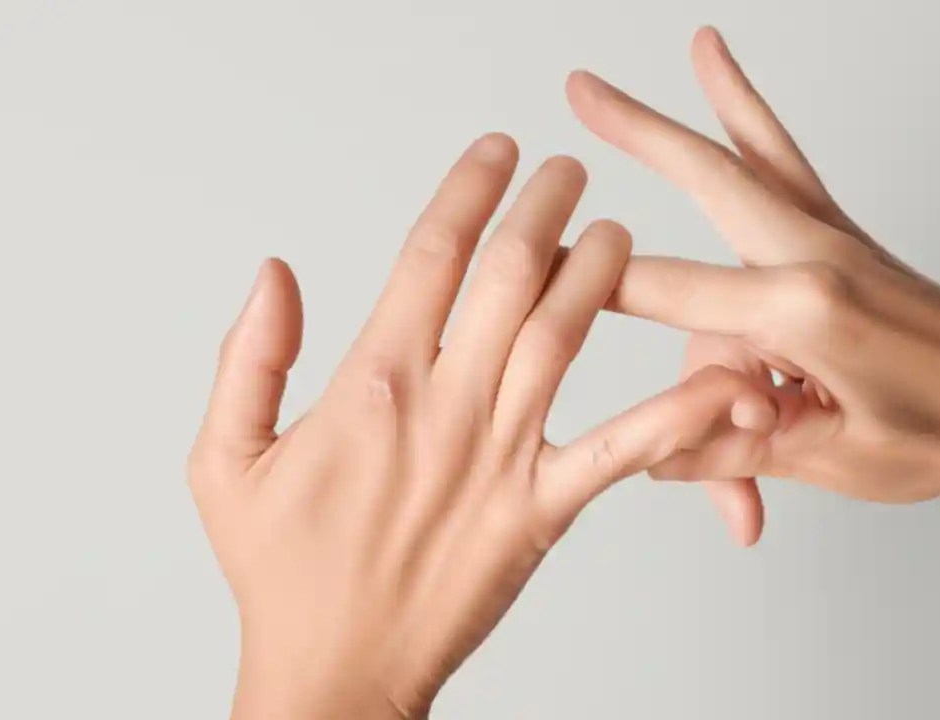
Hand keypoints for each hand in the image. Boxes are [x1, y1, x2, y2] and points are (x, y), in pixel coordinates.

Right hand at [187, 135, 760, 717]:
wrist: (336, 670)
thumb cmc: (281, 570)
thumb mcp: (222, 459)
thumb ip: (247, 358)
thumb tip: (277, 273)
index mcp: (370, 382)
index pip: (432, 255)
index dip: (470, 191)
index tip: (497, 153)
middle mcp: (444, 406)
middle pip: (510, 276)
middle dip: (545, 208)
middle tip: (568, 171)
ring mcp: (498, 456)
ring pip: (564, 336)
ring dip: (598, 273)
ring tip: (615, 231)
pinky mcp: (541, 510)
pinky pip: (619, 450)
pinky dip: (674, 412)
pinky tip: (717, 377)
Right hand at [566, 28, 939, 524]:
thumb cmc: (937, 444)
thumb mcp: (824, 461)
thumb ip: (731, 447)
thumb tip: (659, 451)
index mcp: (806, 310)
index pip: (667, 293)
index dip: (592, 288)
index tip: (535, 271)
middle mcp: (820, 257)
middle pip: (710, 176)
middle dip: (639, 132)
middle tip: (580, 89)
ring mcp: (839, 242)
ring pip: (754, 158)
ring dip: (707, 105)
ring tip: (680, 51)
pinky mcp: (849, 244)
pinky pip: (788, 169)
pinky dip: (753, 119)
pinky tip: (724, 73)